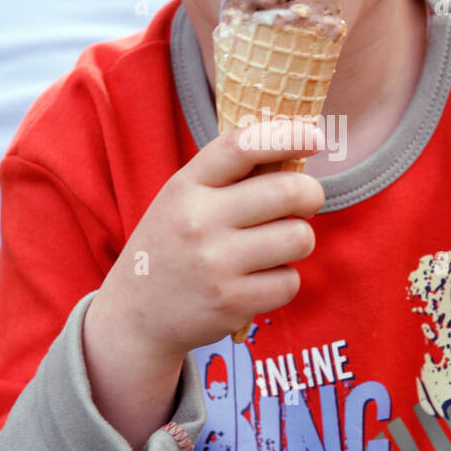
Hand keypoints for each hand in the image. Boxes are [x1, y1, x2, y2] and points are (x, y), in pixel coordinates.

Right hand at [83, 120, 324, 448]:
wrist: (135, 314)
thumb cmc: (172, 244)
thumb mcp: (183, 198)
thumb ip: (229, 175)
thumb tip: (294, 146)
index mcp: (186, 186)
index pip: (243, 146)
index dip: (288, 136)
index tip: (314, 138)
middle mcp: (199, 222)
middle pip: (288, 191)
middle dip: (310, 194)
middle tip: (306, 200)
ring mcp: (216, 265)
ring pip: (299, 238)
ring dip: (297, 240)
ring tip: (275, 245)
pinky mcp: (232, 303)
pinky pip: (290, 281)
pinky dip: (283, 279)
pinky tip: (258, 279)